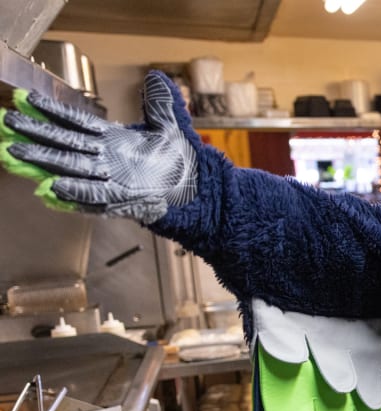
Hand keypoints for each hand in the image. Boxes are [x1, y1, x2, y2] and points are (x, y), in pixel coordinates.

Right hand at [0, 71, 198, 223]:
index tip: (26, 100)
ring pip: (71, 169)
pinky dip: (75, 193)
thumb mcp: (170, 127)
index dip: (52, 112)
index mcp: (112, 139)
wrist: (199, 189)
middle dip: (35, 135)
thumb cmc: (180, 159)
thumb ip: (160, 104)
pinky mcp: (123, 200)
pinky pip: (94, 197)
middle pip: (65, 145)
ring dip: (44, 163)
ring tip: (16, 154)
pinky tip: (53, 189)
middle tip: (6, 124)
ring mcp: (112, 180)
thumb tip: (156, 77)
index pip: (77, 123)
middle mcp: (105, 159)